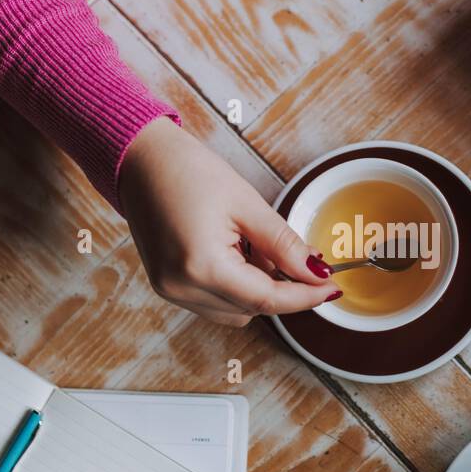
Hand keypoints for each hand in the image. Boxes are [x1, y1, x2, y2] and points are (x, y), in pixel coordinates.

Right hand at [119, 117, 338, 325]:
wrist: (139, 160)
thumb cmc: (187, 171)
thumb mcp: (247, 205)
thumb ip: (285, 245)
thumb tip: (316, 272)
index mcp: (201, 267)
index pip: (267, 299)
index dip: (304, 296)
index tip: (330, 288)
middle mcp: (182, 288)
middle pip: (253, 310)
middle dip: (282, 289)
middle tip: (297, 256)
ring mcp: (171, 291)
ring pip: (235, 312)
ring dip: (257, 290)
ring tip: (253, 245)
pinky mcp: (167, 287)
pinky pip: (215, 303)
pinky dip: (236, 287)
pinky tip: (236, 254)